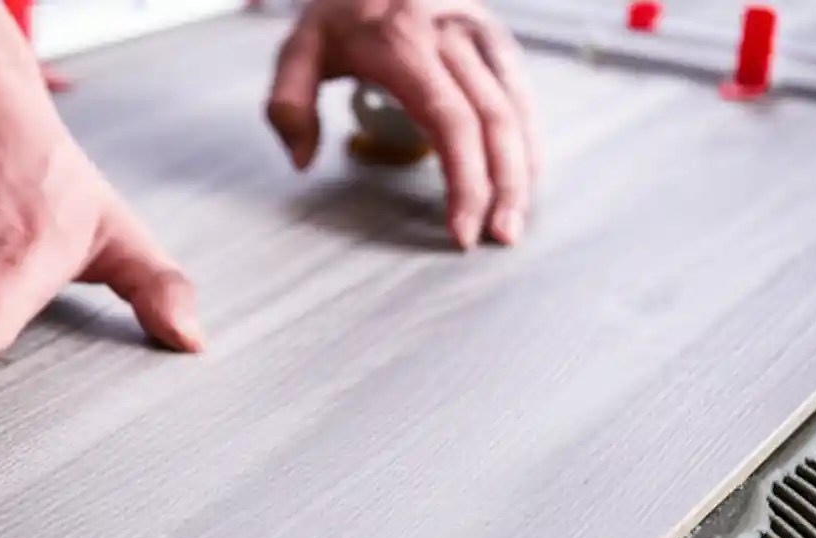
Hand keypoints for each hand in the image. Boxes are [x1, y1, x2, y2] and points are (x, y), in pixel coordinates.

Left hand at [266, 0, 539, 248]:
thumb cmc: (337, 10)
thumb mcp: (297, 47)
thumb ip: (288, 102)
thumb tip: (301, 160)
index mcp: (404, 41)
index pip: (450, 120)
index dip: (464, 180)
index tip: (461, 228)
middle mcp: (452, 33)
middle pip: (493, 119)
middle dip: (502, 186)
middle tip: (499, 237)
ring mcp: (479, 30)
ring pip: (516, 106)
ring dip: (522, 167)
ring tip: (513, 219)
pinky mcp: (494, 34)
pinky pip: (520, 89)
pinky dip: (527, 136)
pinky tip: (523, 174)